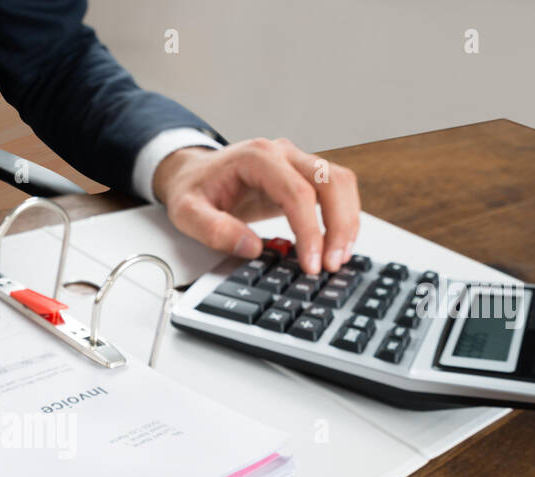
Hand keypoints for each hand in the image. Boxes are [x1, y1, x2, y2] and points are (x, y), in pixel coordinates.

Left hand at [153, 138, 360, 274]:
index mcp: (256, 157)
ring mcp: (296, 162)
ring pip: (340, 183)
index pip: (297, 192)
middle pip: (331, 180)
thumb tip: (252, 249)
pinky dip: (342, 217)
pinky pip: (335, 191)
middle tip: (333, 264)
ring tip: (339, 257)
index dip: (309, 230)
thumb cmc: (192, 189)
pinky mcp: (302, 176)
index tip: (311, 262)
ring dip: (347, 221)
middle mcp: (282, 154)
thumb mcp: (187, 213)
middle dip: (339, 225)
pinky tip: (336, 244)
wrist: (192, 174)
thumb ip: (214, 230)